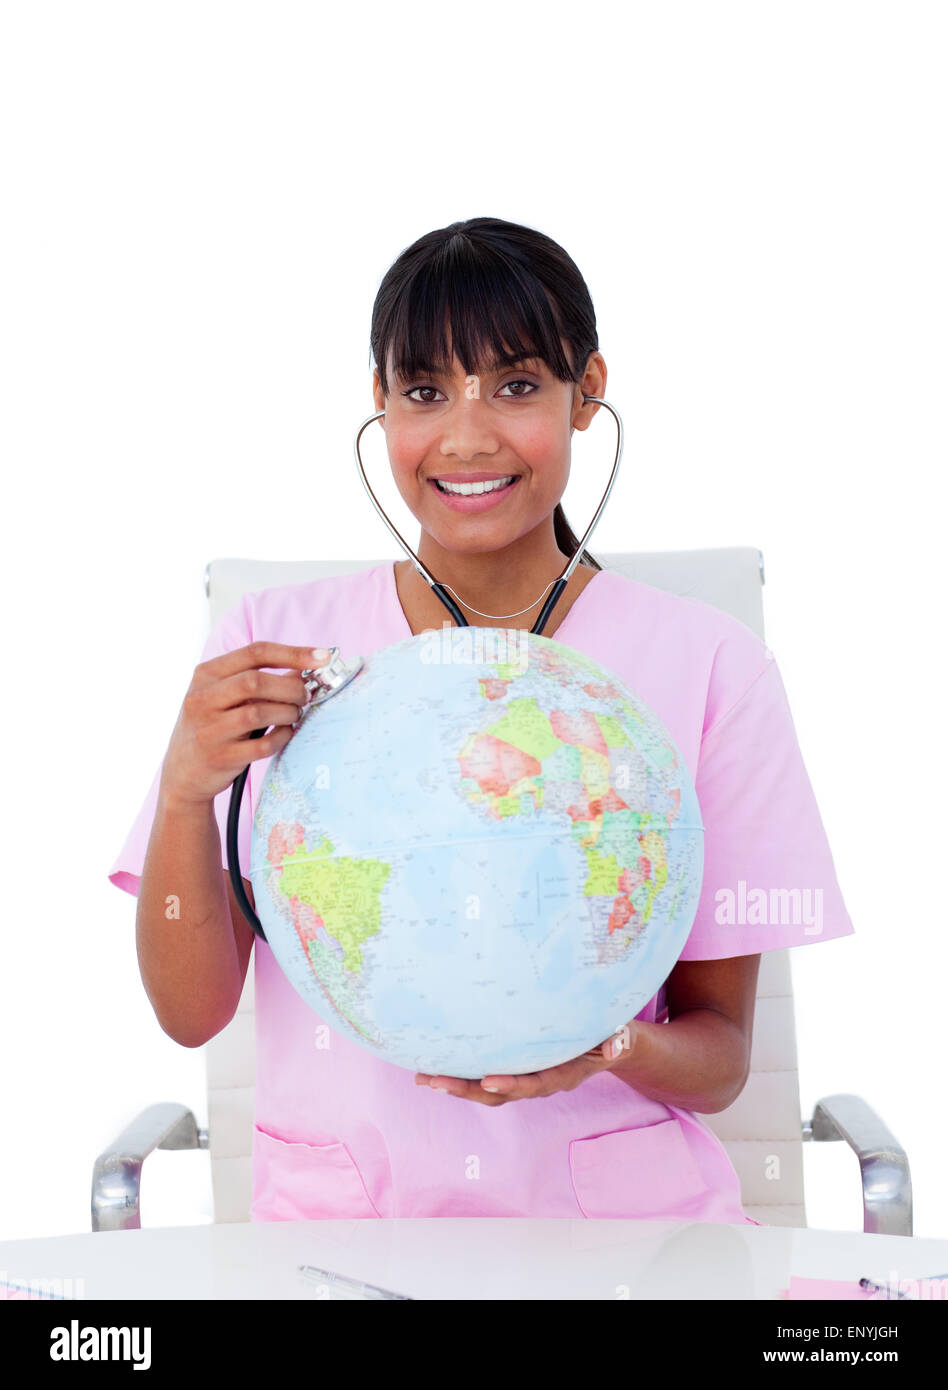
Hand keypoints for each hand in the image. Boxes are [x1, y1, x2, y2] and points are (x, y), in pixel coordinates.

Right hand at [159, 642, 331, 808]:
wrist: (183, 772)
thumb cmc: (213, 726)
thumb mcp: (226, 696)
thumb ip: (260, 680)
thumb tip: (304, 669)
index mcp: (205, 674)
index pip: (255, 652)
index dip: (293, 653)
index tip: (323, 657)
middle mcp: (202, 698)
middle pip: (256, 681)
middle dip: (291, 688)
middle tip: (305, 697)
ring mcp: (208, 729)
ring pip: (259, 712)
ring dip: (287, 713)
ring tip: (293, 715)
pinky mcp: (220, 757)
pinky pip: (262, 744)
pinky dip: (281, 737)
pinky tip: (284, 734)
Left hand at [414, 1022, 638, 1105]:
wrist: (609, 1044)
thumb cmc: (613, 1034)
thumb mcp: (620, 1035)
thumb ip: (618, 1039)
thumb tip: (616, 1043)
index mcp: (564, 1074)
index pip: (536, 1083)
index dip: (513, 1085)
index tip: (488, 1081)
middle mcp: (541, 1081)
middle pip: (501, 1094)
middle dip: (468, 1090)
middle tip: (435, 1081)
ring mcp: (526, 1077)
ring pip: (488, 1089)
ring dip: (456, 1085)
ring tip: (425, 1077)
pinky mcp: (516, 1068)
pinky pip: (486, 1074)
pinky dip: (462, 1072)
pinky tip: (435, 1063)